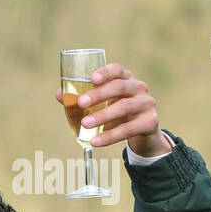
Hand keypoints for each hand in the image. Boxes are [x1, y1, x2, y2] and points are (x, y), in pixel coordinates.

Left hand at [54, 63, 169, 156]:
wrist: (141, 133)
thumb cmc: (115, 113)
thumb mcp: (100, 105)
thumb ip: (81, 99)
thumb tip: (60, 94)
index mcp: (125, 79)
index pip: (117, 70)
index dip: (105, 72)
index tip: (92, 79)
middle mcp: (138, 87)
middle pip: (119, 87)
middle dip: (99, 95)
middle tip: (80, 103)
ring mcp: (146, 103)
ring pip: (124, 107)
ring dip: (102, 116)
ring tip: (85, 124)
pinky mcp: (150, 122)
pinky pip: (128, 129)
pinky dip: (110, 136)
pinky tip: (95, 141)